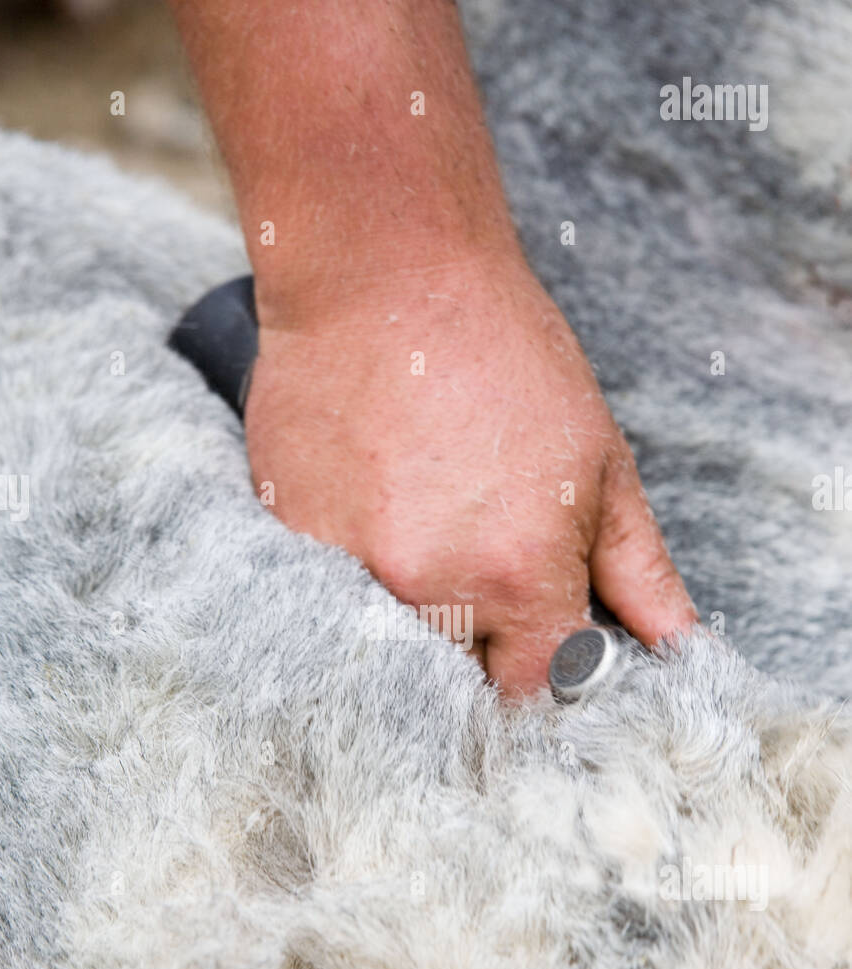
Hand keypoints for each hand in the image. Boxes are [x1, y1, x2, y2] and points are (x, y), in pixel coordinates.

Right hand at [245, 250, 696, 695]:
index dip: (543, 675)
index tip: (540, 649)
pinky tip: (372, 517)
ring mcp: (347, 573)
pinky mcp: (288, 546)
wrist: (383, 275)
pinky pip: (325, 603)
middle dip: (477, 655)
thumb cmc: (504, 356)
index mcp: (520, 578)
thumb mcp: (601, 464)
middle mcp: (430, 592)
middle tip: (479, 582)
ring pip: (387, 650)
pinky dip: (352, 582)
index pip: (536, 693)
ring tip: (424, 540)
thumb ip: (640, 573)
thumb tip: (681, 651)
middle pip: (457, 684)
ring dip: (411, 621)